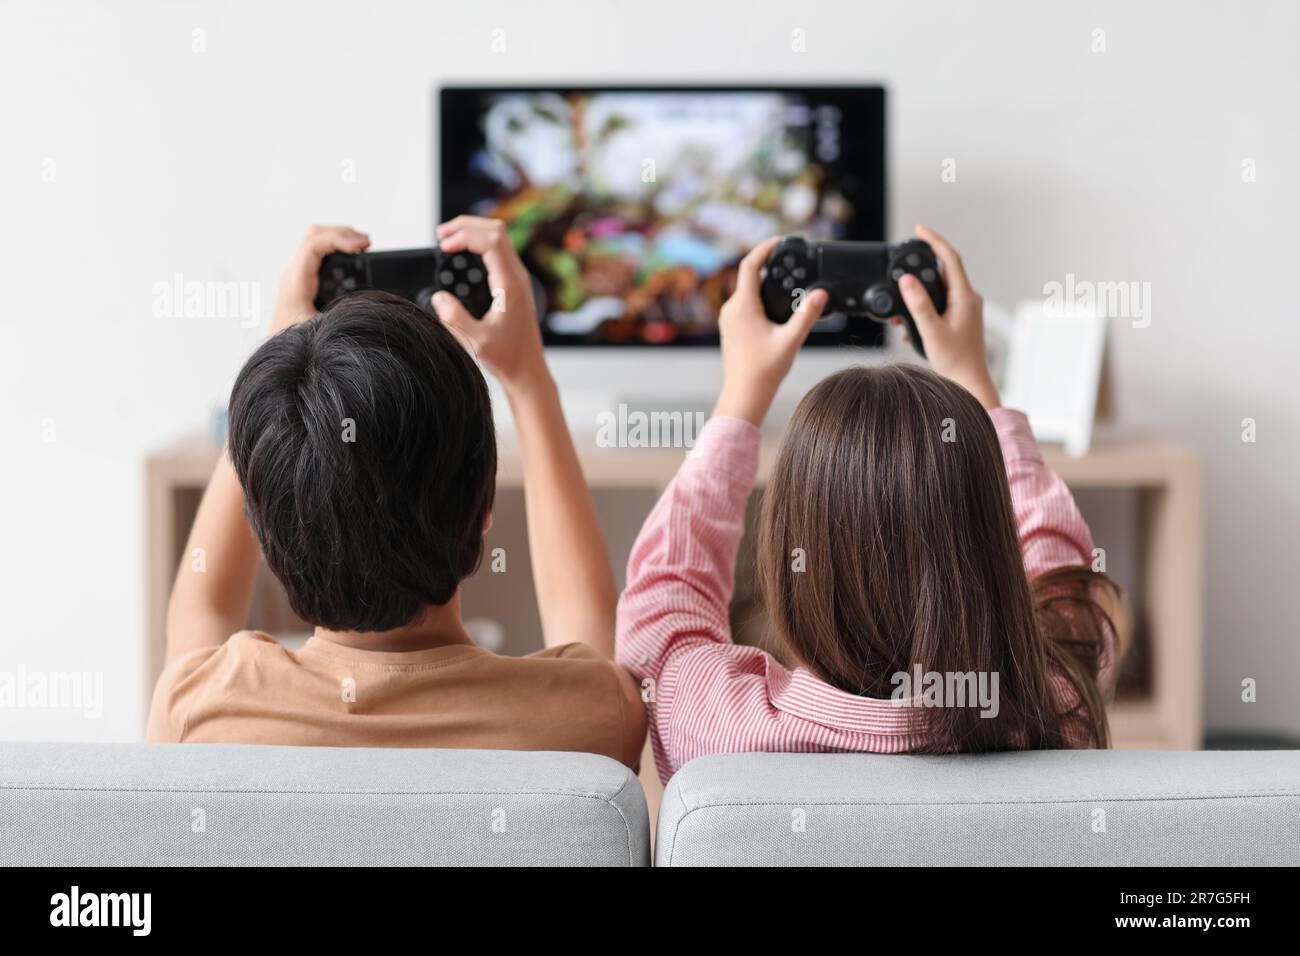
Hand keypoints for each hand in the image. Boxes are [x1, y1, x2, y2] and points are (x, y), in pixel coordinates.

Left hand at [271, 225, 369, 334]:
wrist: (279, 350)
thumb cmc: (296, 342)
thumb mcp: (321, 331)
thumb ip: (339, 317)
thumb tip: (364, 304)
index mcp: (296, 282)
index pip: (315, 246)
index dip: (340, 239)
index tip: (363, 246)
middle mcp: (292, 273)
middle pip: (315, 234)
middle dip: (342, 233)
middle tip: (367, 243)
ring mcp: (295, 273)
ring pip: (316, 238)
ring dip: (339, 237)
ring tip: (363, 245)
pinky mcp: (301, 277)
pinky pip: (317, 250)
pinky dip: (336, 246)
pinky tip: (352, 254)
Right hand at [433, 216, 545, 391]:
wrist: (528, 370)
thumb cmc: (507, 358)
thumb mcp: (476, 342)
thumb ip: (456, 319)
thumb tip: (438, 297)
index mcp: (511, 285)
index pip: (491, 241)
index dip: (465, 235)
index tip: (443, 245)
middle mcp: (518, 277)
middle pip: (496, 230)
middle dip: (467, 225)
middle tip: (441, 234)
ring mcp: (518, 278)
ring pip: (499, 237)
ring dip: (473, 231)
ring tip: (447, 238)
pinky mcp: (514, 283)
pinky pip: (499, 251)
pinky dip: (479, 243)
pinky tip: (462, 253)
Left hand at [713, 237, 828, 425]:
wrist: (745, 393)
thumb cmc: (764, 371)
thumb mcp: (791, 341)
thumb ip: (807, 315)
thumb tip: (821, 293)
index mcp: (743, 306)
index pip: (749, 265)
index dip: (764, 248)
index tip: (779, 241)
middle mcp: (731, 308)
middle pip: (748, 276)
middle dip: (768, 265)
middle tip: (789, 258)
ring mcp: (728, 318)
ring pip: (745, 290)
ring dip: (763, 281)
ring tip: (784, 277)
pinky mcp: (730, 327)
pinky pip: (743, 302)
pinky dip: (758, 296)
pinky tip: (774, 303)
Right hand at [895, 225, 999, 409]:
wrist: (970, 382)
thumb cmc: (956, 361)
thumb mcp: (932, 331)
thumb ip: (918, 304)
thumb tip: (907, 280)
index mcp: (964, 297)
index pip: (950, 258)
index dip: (934, 241)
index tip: (919, 230)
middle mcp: (968, 299)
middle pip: (944, 270)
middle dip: (923, 265)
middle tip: (905, 261)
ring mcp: (965, 308)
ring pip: (940, 288)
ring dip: (920, 291)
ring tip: (903, 304)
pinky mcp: (960, 318)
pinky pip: (941, 302)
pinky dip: (925, 306)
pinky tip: (911, 323)